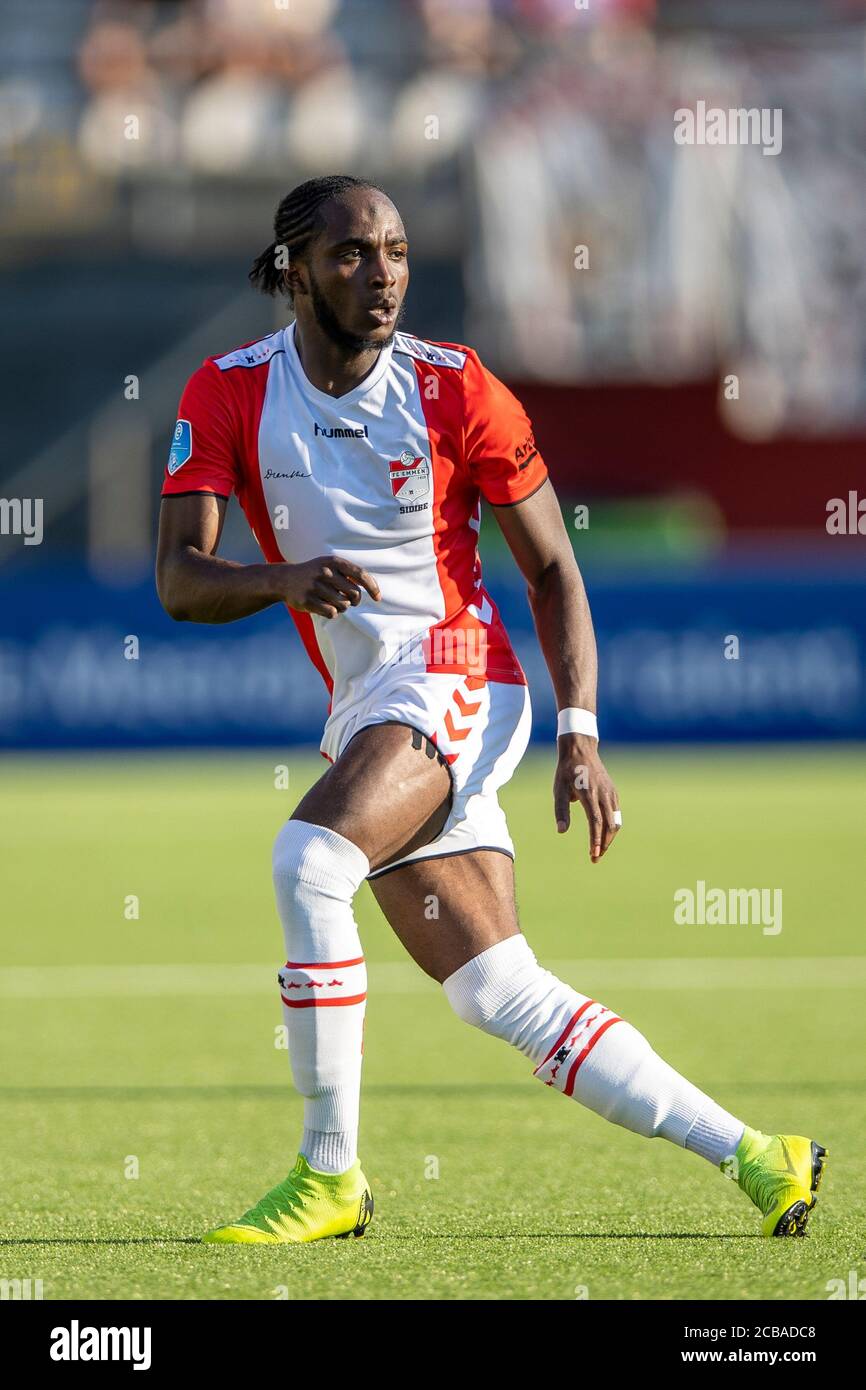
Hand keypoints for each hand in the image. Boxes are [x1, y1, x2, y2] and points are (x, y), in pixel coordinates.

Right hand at [281, 556, 380, 618]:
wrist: (284, 579)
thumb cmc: (314, 573)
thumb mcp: (330, 565)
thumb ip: (350, 573)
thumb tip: (373, 590)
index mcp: (333, 561)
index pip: (361, 575)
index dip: (373, 587)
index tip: (378, 598)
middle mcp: (325, 572)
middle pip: (354, 594)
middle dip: (355, 601)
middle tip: (350, 601)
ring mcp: (316, 586)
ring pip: (344, 605)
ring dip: (343, 607)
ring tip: (334, 602)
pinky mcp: (308, 600)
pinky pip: (332, 613)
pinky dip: (333, 613)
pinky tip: (325, 607)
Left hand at [553, 734, 620, 863]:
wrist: (581, 750)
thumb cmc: (566, 771)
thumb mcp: (558, 789)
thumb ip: (560, 811)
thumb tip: (561, 831)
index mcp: (589, 793)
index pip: (596, 822)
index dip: (595, 840)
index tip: (593, 854)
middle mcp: (603, 794)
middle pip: (610, 825)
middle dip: (603, 844)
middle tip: (595, 858)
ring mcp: (611, 793)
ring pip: (616, 821)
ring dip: (609, 838)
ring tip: (599, 850)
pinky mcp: (613, 792)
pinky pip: (616, 814)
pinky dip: (612, 827)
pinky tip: (604, 835)